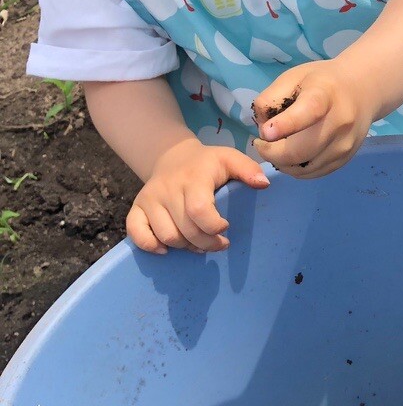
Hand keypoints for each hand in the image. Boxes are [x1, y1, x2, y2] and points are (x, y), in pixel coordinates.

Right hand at [127, 139, 269, 254]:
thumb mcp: (229, 158)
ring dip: (186, 246)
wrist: (172, 156)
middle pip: (185, 229)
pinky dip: (151, 245)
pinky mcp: (137, 207)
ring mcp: (149, 199)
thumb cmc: (207, 163)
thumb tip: (264, 184)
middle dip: (206, 243)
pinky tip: (168, 248)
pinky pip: (136, 232)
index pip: (199, 210)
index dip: (213, 226)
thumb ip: (248, 168)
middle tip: (220, 243)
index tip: (226, 227)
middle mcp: (167, 189)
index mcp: (192, 178)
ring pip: (166, 236)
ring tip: (199, 242)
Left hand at [251, 61, 376, 178]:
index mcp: (324, 95)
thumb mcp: (293, 77)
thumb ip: (271, 99)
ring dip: (282, 163)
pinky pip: (312, 173)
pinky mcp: (344, 160)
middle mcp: (339, 122)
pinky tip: (291, 155)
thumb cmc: (321, 82)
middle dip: (272, 153)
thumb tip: (262, 129)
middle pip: (300, 151)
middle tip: (261, 144)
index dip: (285, 125)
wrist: (362, 90)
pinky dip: (295, 168)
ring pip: (303, 169)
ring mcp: (344, 145)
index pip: (308, 112)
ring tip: (277, 148)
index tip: (265, 133)